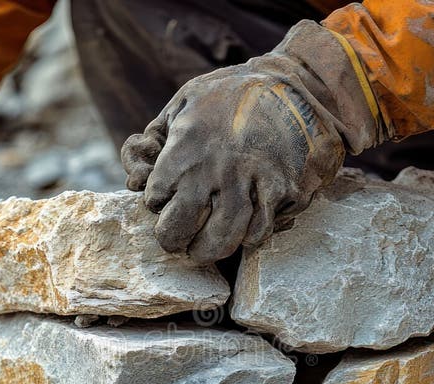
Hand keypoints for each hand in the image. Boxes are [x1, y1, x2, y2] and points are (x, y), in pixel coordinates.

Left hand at [121, 21, 383, 263]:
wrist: (300, 83)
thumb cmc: (233, 93)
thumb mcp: (184, 101)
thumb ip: (154, 138)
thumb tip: (134, 177)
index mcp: (187, 145)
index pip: (155, 196)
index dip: (156, 202)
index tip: (163, 200)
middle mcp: (216, 168)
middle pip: (180, 227)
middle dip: (172, 240)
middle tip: (176, 241)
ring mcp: (252, 182)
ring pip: (222, 239)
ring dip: (208, 250)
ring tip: (204, 248)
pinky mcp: (284, 191)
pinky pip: (261, 231)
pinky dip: (248, 238)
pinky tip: (242, 231)